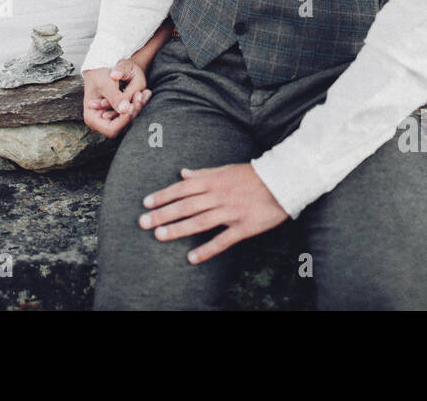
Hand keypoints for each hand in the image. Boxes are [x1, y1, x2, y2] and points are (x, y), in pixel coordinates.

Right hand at [82, 59, 151, 137]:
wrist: (100, 68)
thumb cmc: (98, 75)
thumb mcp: (105, 84)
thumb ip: (115, 98)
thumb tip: (125, 109)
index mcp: (92, 118)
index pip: (111, 129)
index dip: (123, 120)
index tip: (131, 106)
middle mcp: (102, 122)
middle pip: (122, 126)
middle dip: (133, 111)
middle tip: (140, 95)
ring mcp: (111, 118)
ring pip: (129, 119)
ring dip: (138, 107)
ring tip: (145, 93)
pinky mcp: (119, 112)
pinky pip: (131, 112)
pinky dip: (138, 103)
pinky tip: (146, 93)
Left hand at [138, 163, 288, 263]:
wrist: (283, 182)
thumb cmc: (252, 175)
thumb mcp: (226, 169)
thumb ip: (203, 173)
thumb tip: (182, 173)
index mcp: (213, 180)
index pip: (182, 189)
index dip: (164, 196)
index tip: (147, 203)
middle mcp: (219, 195)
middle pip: (186, 206)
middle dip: (163, 214)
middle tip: (143, 223)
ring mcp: (230, 212)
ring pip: (199, 222)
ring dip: (178, 229)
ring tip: (159, 236)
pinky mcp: (243, 227)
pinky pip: (222, 240)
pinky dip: (207, 249)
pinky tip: (192, 258)